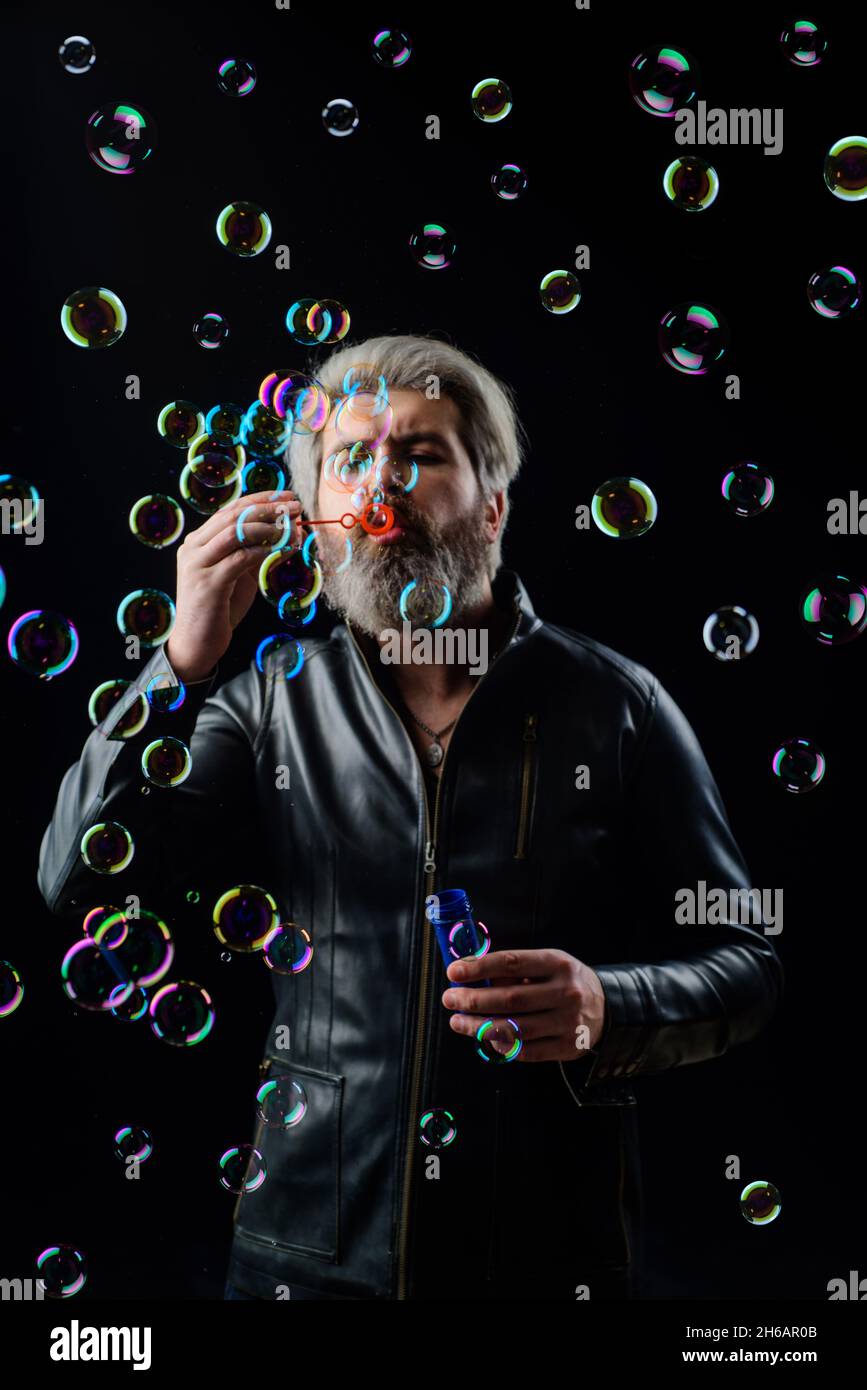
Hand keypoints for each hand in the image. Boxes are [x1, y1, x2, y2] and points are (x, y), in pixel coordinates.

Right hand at [166, 490, 303, 682]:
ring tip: (294, 530)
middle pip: (233, 515)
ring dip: (270, 528)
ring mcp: (197, 565)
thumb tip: (286, 534)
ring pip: (236, 533)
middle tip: (295, 507)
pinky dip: (265, 552)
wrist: (196, 644)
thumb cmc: (219, 609)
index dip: (260, 499)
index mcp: (198, 541)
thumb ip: (253, 553)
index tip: (286, 496)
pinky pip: (241, 559)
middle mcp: (193, 548)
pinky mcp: (207, 584)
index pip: (230, 510)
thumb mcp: (238, 575)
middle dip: (268, 508)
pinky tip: (283, 551)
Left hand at [442, 948, 606, 1062]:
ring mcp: (568, 1022)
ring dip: (480, 1026)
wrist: (607, 1008)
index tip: (454, 971)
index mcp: (558, 964)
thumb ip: (515, 970)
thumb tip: (473, 976)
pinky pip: (527, 1051)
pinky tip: (486, 1038)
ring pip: (515, 1028)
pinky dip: (502, 1046)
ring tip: (458, 1022)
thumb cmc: (565, 982)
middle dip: (473, 1000)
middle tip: (450, 999)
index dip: (480, 967)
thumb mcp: (548, 964)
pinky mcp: (567, 1047)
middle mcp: (565, 992)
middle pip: (510, 999)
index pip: (512, 963)